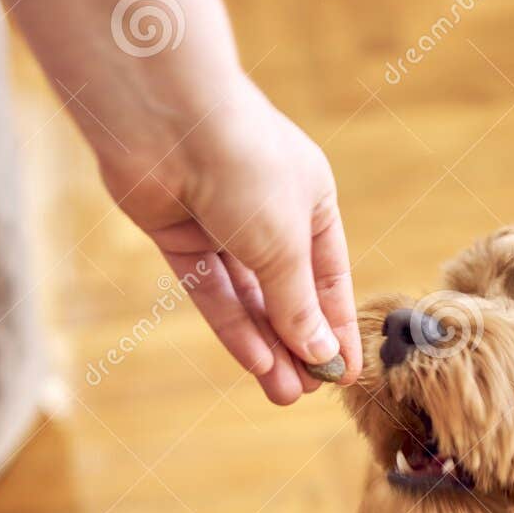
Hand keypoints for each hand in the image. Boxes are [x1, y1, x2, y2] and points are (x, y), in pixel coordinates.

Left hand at [99, 75, 360, 405]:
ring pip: (246, 296)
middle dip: (295, 344)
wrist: (169, 117)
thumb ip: (298, 306)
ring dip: (264, 344)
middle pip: (285, 291)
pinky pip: (208, 287)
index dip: (336, 328)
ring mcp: (220, 221)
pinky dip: (229, 323)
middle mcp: (268, 210)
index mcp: (312, 199)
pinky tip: (252, 360)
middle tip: (305, 395)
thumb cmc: (246, 165)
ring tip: (282, 393)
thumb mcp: (286, 245)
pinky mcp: (177, 230)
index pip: (329, 277)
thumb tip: (321, 355)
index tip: (344, 375)